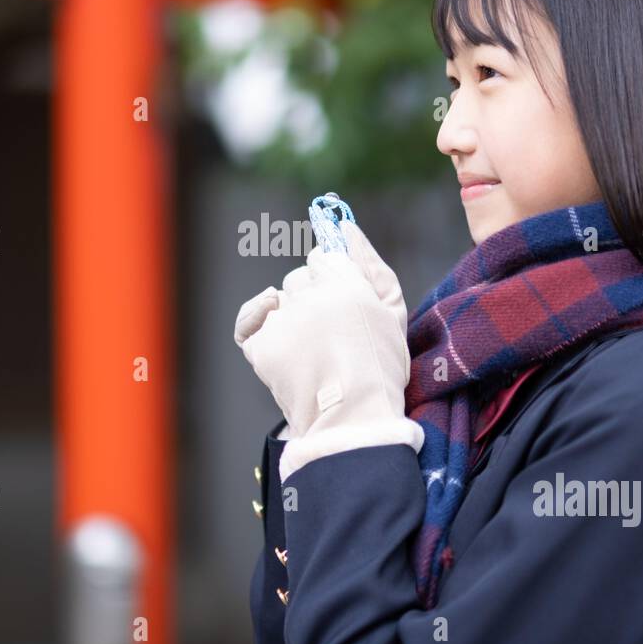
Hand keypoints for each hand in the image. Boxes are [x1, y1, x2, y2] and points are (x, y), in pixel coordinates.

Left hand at [233, 220, 423, 480]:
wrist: (352, 417)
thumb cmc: (380, 366)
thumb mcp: (393, 310)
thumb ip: (369, 262)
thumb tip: (343, 226)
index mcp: (346, 282)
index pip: (323, 258)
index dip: (332, 278)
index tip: (340, 301)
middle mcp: (310, 295)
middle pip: (299, 279)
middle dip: (311, 298)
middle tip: (329, 332)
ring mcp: (282, 320)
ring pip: (278, 302)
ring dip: (289, 316)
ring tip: (310, 348)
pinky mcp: (261, 346)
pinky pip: (250, 323)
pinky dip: (257, 325)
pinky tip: (274, 333)